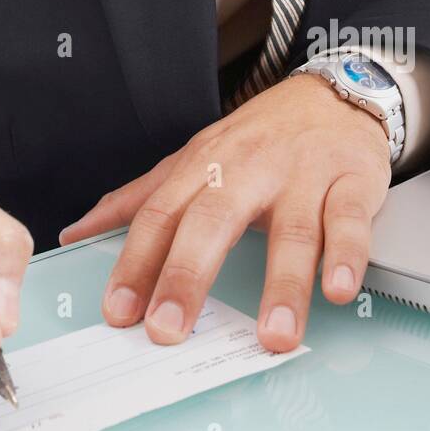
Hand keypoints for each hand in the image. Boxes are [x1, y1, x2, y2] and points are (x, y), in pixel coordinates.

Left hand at [59, 73, 390, 351]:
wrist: (332, 95)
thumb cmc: (258, 137)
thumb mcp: (194, 159)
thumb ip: (139, 198)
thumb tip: (77, 231)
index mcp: (204, 165)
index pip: (160, 214)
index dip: (135, 262)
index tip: (118, 310)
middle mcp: (249, 169)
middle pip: (214, 221)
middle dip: (187, 275)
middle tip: (169, 327)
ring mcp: (302, 176)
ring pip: (291, 231)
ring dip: (282, 285)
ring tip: (272, 335)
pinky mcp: (351, 183)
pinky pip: (350, 222)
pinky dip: (346, 257)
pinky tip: (337, 289)